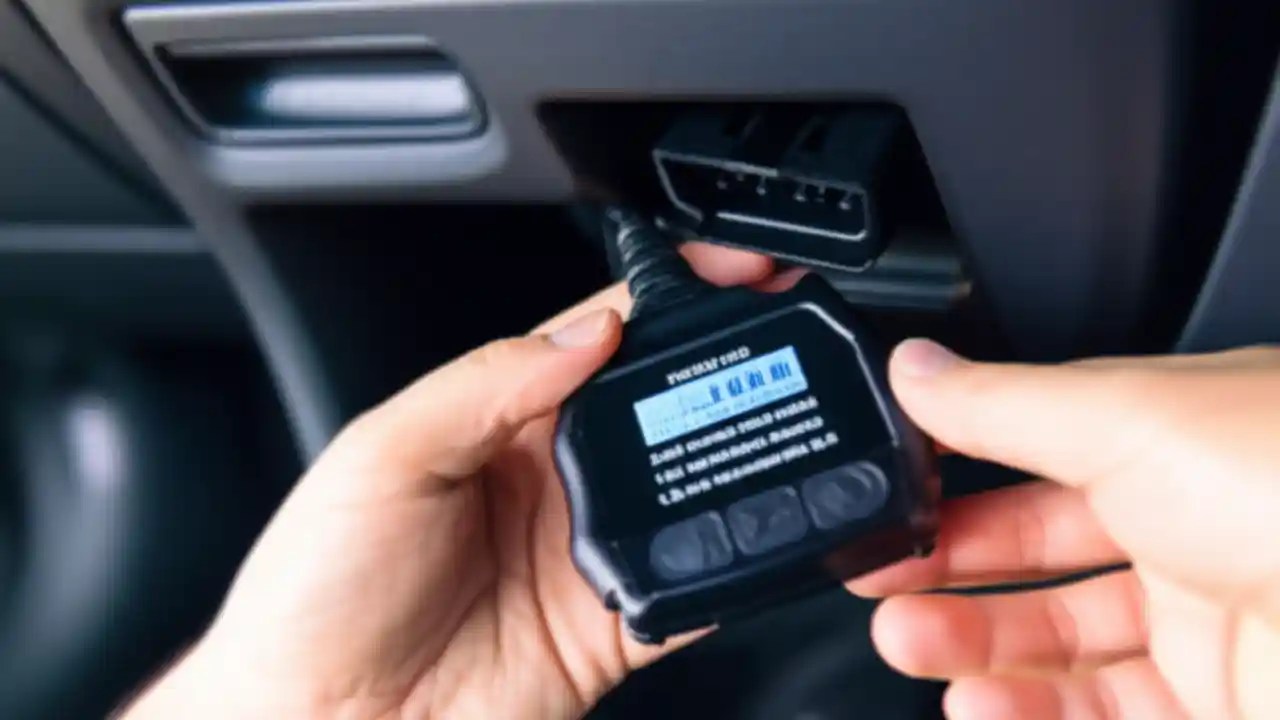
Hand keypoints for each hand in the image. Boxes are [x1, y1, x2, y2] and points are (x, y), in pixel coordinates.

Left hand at [122, 244, 774, 719]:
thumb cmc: (315, 590)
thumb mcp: (383, 455)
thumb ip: (485, 383)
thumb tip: (590, 331)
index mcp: (500, 415)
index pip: (602, 333)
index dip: (669, 294)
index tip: (728, 267)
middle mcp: (554, 476)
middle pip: (664, 403)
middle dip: (729, 363)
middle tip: (780, 333)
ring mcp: (589, 550)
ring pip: (693, 488)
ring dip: (740, 455)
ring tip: (781, 420)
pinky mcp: (614, 626)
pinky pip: (695, 589)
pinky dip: (733, 565)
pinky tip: (756, 532)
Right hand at [850, 341, 1279, 719]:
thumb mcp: (1125, 418)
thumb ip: (1004, 403)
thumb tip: (917, 366)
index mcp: (1173, 448)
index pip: (1040, 466)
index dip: (960, 485)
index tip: (889, 502)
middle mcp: (1193, 538)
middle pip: (1042, 566)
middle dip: (950, 575)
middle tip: (880, 584)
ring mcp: (1212, 636)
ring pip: (1065, 652)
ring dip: (974, 651)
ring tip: (911, 646)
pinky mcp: (1223, 713)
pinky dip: (1026, 717)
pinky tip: (979, 706)